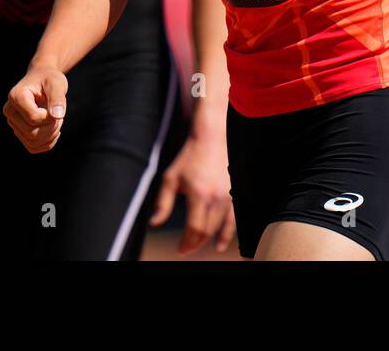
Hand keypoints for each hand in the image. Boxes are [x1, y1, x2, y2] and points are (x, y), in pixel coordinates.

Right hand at [2, 66, 67, 152]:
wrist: (43, 79)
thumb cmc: (49, 79)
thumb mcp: (56, 83)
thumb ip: (57, 98)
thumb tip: (57, 116)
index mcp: (15, 96)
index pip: (34, 118)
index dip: (50, 117)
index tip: (56, 106)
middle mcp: (10, 111)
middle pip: (32, 133)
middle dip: (52, 127)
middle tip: (59, 114)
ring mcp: (12, 123)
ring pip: (32, 143)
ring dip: (51, 135)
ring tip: (56, 120)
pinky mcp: (18, 132)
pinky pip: (32, 148)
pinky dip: (47, 143)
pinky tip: (54, 130)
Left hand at [150, 133, 236, 254]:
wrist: (212, 139)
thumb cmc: (189, 157)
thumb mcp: (170, 178)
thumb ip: (163, 203)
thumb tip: (154, 223)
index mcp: (198, 194)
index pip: (194, 229)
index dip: (186, 243)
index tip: (179, 250)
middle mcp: (215, 198)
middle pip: (206, 231)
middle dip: (195, 243)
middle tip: (185, 248)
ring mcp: (228, 196)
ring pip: (219, 227)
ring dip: (208, 240)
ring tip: (196, 245)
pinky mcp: (235, 193)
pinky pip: (233, 220)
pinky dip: (227, 234)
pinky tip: (220, 245)